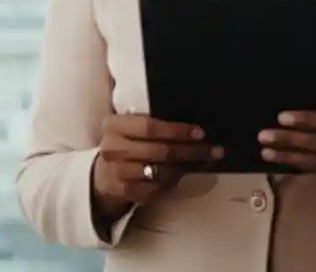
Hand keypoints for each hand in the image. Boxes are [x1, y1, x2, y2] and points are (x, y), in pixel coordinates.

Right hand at [92, 113, 223, 213]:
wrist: (101, 175)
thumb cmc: (124, 145)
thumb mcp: (128, 127)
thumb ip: (152, 124)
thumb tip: (192, 128)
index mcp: (114, 125)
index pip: (149, 127)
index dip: (177, 130)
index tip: (200, 132)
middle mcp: (113, 149)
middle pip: (159, 151)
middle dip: (191, 150)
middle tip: (214, 149)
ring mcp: (118, 173)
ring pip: (161, 171)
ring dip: (187, 167)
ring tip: (205, 161)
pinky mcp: (125, 192)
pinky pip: (157, 188)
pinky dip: (175, 182)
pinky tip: (185, 175)